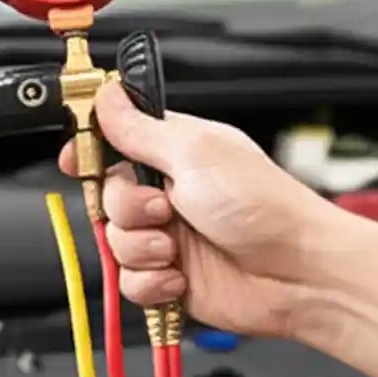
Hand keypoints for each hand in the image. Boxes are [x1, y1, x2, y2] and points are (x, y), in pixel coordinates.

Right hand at [60, 84, 345, 337]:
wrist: (298, 274)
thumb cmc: (265, 206)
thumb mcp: (195, 153)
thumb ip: (141, 130)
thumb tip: (109, 94)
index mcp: (174, 151)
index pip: (114, 140)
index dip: (90, 150)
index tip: (79, 160)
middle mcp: (168, 192)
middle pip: (107, 195)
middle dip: (125, 207)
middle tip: (161, 208)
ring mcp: (169, 237)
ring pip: (114, 241)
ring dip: (141, 248)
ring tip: (176, 247)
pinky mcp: (170, 278)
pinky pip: (129, 281)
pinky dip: (150, 282)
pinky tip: (179, 277)